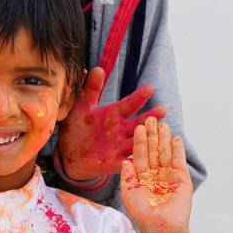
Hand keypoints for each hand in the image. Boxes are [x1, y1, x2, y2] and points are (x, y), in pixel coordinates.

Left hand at [57, 67, 166, 181]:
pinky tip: (138, 162)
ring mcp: (118, 148)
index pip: (128, 105)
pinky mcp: (112, 163)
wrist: (70, 153)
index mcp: (114, 115)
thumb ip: (90, 89)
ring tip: (156, 135)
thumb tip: (96, 68)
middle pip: (138, 124)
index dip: (138, 97)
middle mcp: (120, 131)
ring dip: (145, 140)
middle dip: (150, 118)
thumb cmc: (79, 127)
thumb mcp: (82, 106)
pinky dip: (130, 163)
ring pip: (136, 143)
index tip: (149, 88)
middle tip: (163, 110)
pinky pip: (123, 164)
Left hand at [120, 116, 192, 232]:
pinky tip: (175, 138)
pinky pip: (178, 161)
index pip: (139, 154)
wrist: (161, 225)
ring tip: (163, 123)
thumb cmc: (142, 213)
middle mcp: (155, 173)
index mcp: (141, 176)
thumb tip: (125, 160)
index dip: (138, 141)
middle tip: (150, 118)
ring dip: (164, 138)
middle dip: (151, 135)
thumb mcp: (129, 192)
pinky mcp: (181, 178)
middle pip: (153, 150)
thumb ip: (126, 176)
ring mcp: (168, 175)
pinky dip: (177, 149)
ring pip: (165, 152)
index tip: (137, 126)